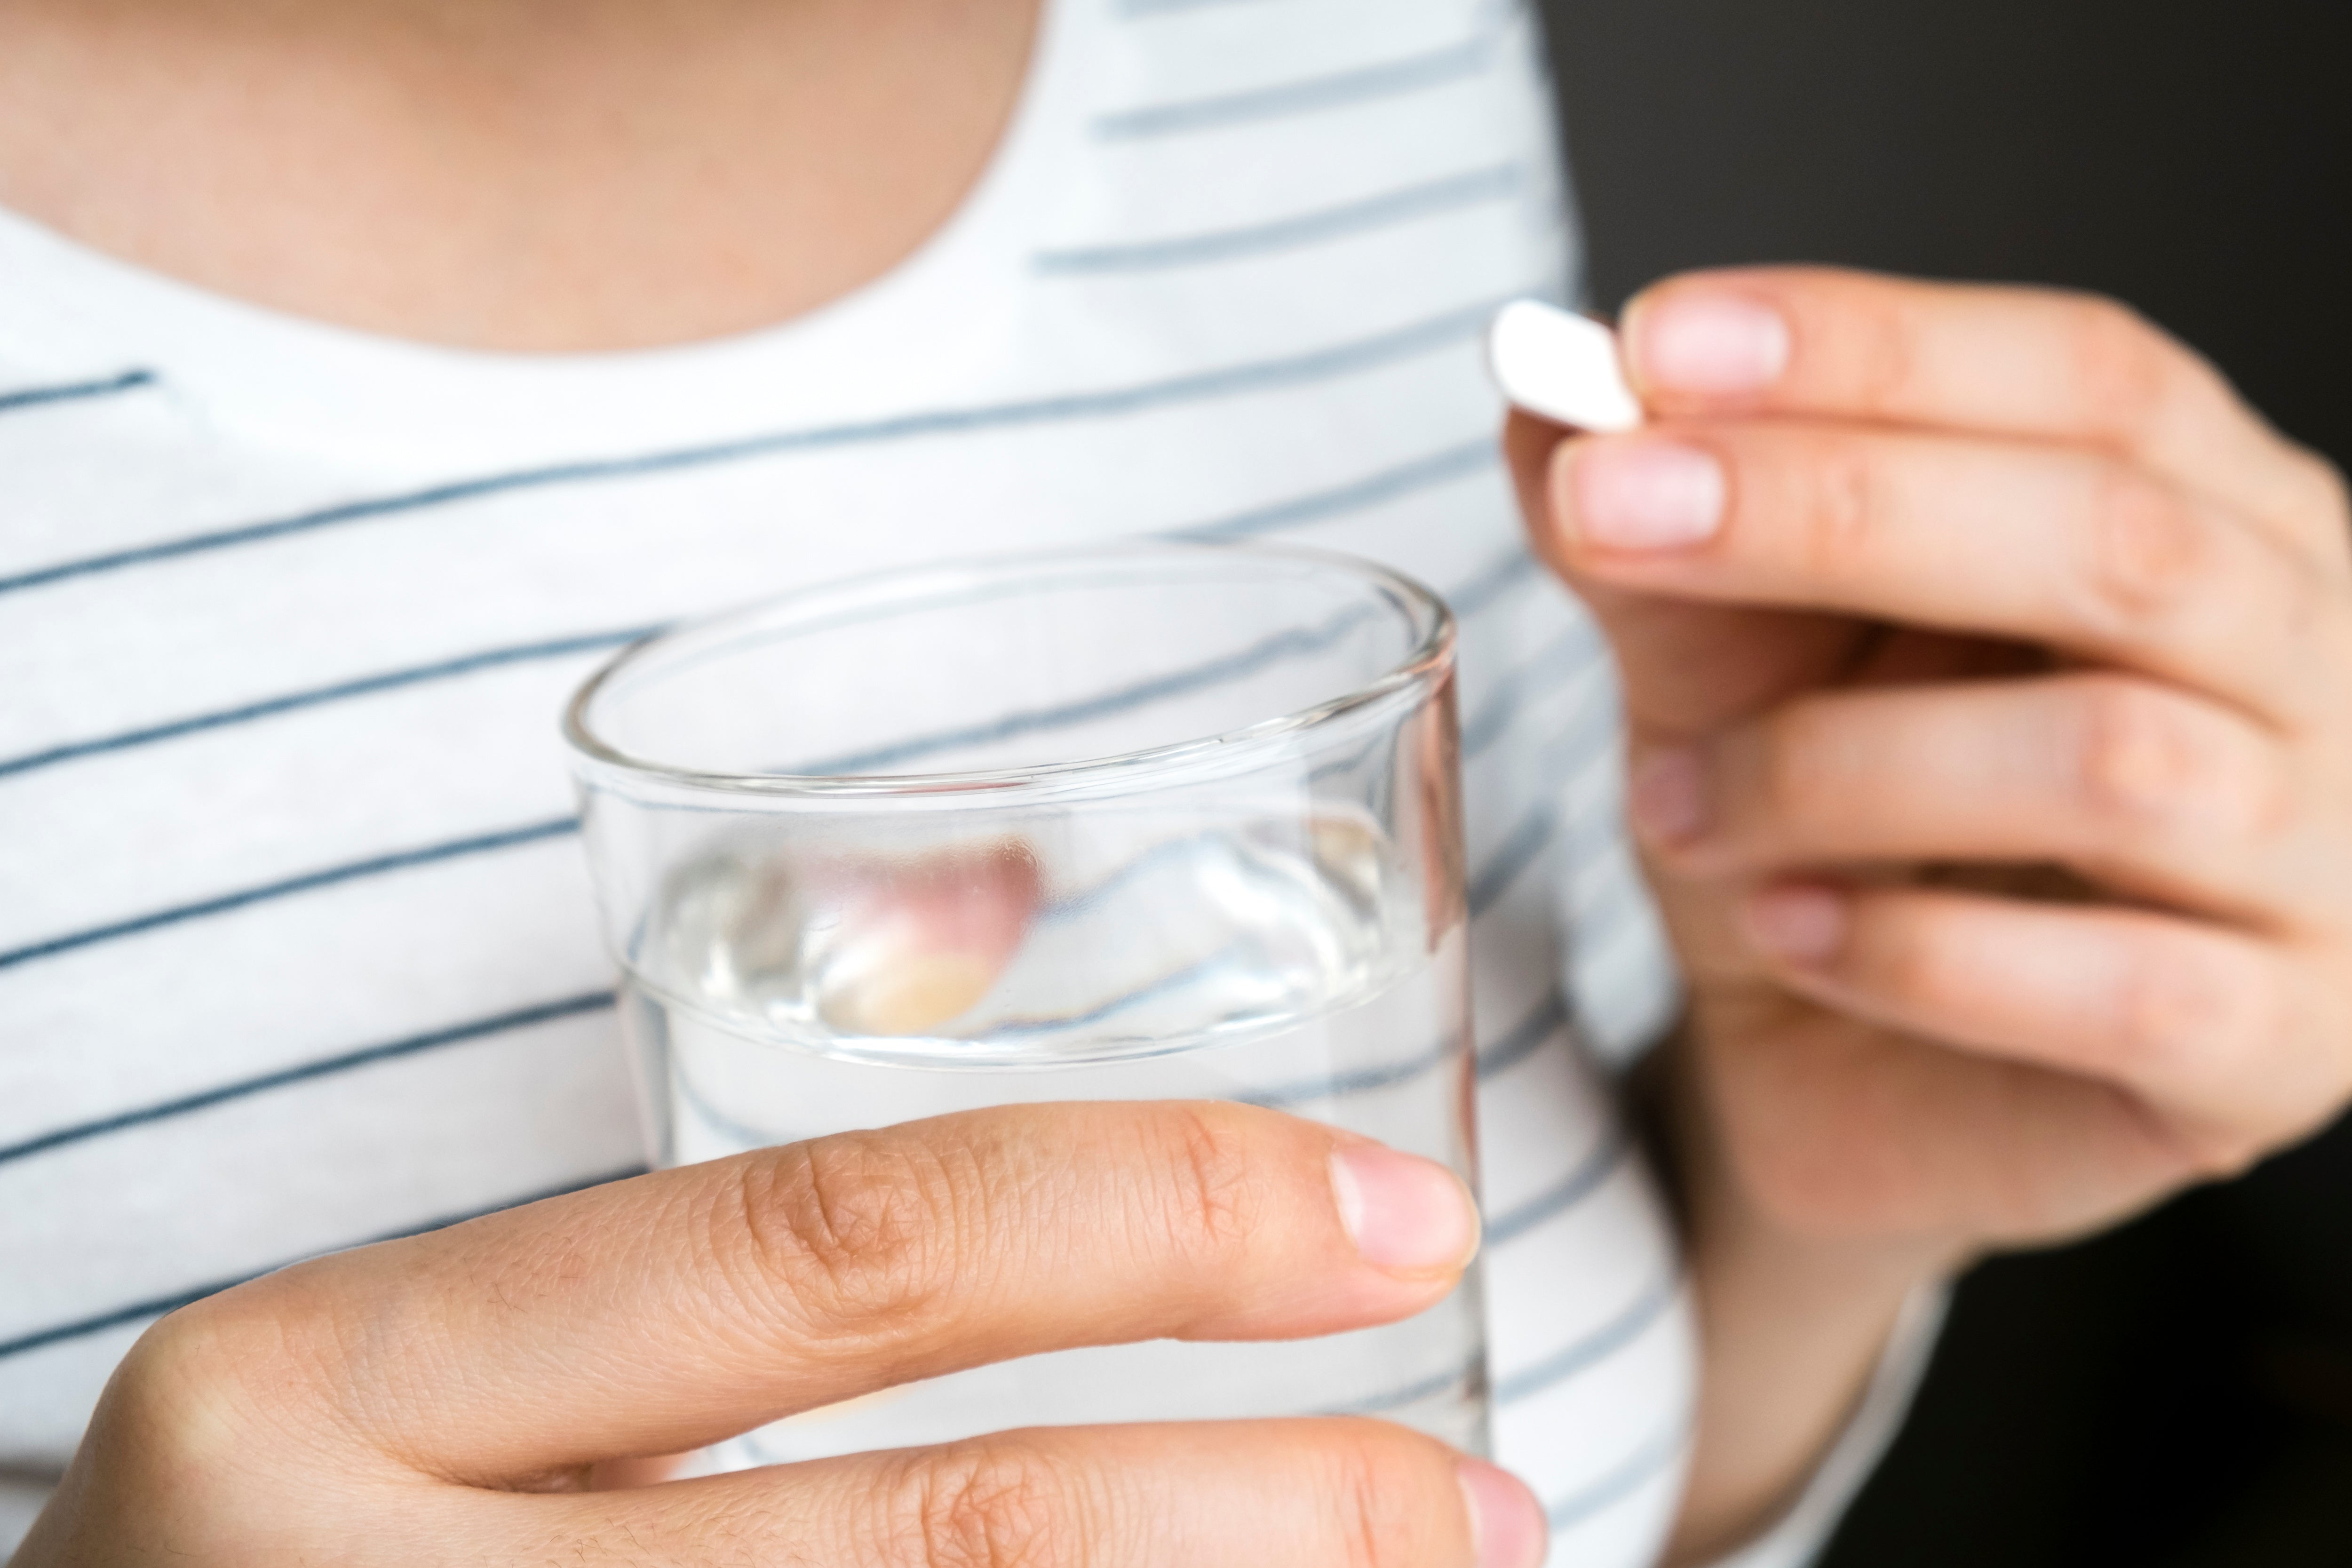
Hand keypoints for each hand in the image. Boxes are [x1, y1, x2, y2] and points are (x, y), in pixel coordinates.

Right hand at [16, 1102, 1539, 1567]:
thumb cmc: (316, 1548)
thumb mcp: (435, 1385)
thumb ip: (705, 1280)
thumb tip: (1042, 999)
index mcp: (332, 1386)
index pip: (833, 1250)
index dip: (1158, 1216)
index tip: (1396, 1220)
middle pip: (953, 1546)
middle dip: (1280, 1509)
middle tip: (1492, 1492)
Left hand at [1504, 267, 2351, 1551]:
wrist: (1864, 1084)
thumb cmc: (1835, 841)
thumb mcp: (1737, 671)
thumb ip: (1670, 542)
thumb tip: (1542, 393)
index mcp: (2217, 516)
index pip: (2090, 376)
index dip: (1872, 347)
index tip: (1652, 342)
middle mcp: (2317, 662)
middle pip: (2115, 536)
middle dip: (1833, 510)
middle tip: (1608, 512)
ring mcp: (2329, 862)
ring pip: (2112, 761)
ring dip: (1835, 772)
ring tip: (1668, 812)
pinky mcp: (2282, 1049)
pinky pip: (2130, 988)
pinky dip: (1916, 951)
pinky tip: (1782, 930)